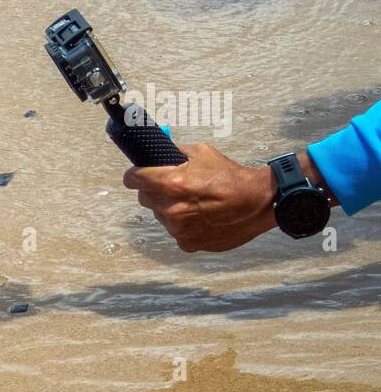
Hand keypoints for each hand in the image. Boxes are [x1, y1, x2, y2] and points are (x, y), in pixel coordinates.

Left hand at [123, 143, 277, 251]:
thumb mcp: (202, 153)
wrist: (259, 202)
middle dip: (155, 191)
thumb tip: (156, 149)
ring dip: (170, 208)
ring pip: (160, 215)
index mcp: (171, 183)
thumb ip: (173, 152)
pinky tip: (201, 216)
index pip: (132, 179)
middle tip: (174, 186)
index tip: (139, 175)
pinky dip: (184, 225)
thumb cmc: (231, 176)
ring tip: (194, 202)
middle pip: (145, 198)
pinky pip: (175, 231)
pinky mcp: (187, 243)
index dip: (135, 175)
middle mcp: (171, 208)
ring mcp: (178, 229)